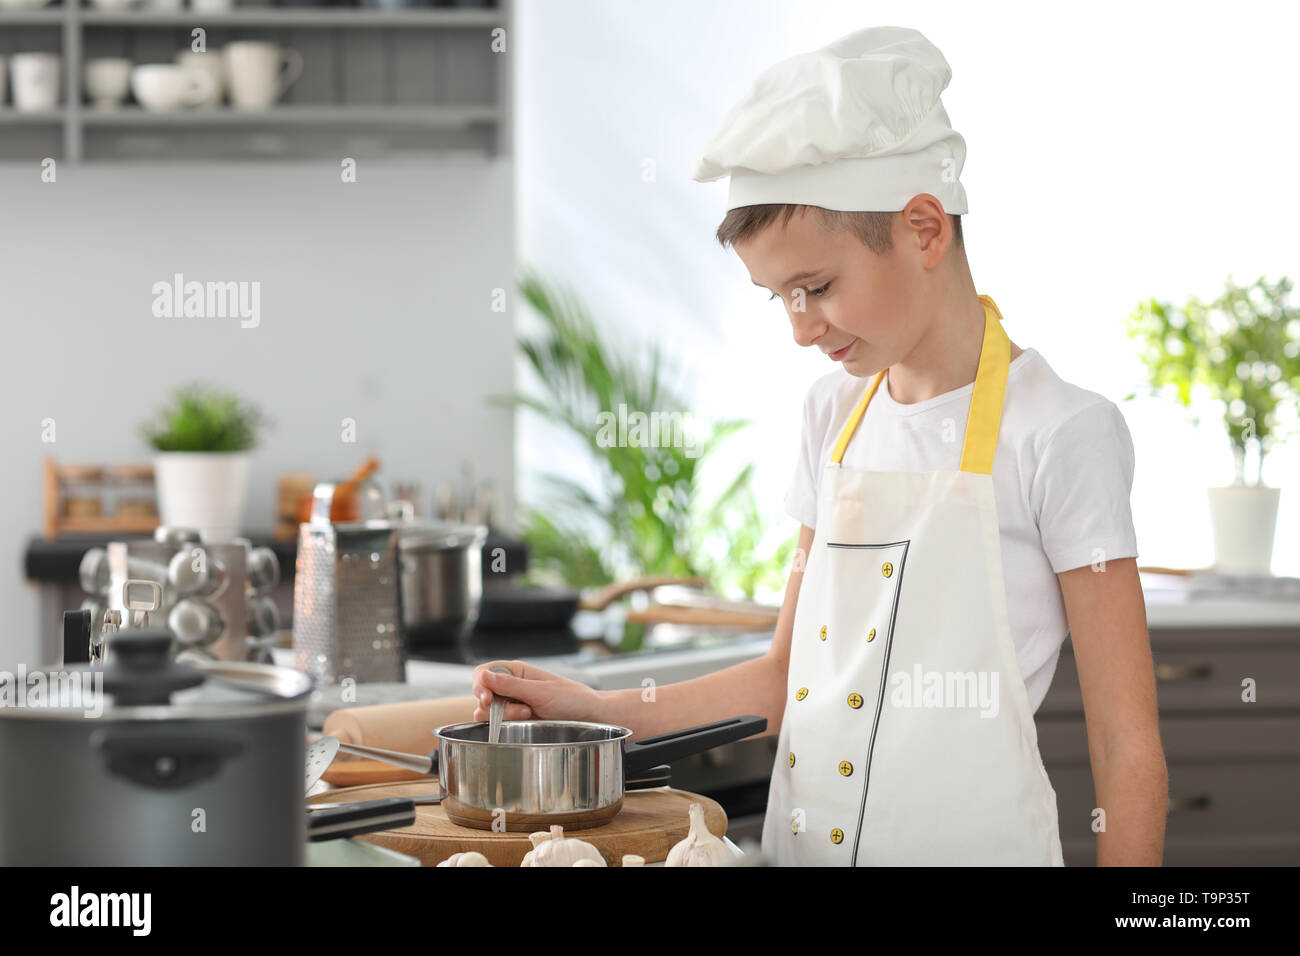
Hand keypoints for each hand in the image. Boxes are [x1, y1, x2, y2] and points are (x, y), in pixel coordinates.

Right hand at [470, 660, 604, 722]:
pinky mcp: (517, 722)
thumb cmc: (572, 699)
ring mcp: (513, 705)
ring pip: (489, 713)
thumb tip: (484, 676)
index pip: (484, 672)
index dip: (480, 685)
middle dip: (497, 706)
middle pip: (483, 695)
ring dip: (505, 717)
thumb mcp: (542, 691)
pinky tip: (526, 724)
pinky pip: (499, 725)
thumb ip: (512, 685)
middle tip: (523, 710)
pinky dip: (507, 727)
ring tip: (529, 715)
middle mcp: (512, 686)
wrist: (591, 718)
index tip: (488, 699)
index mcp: (517, 671)